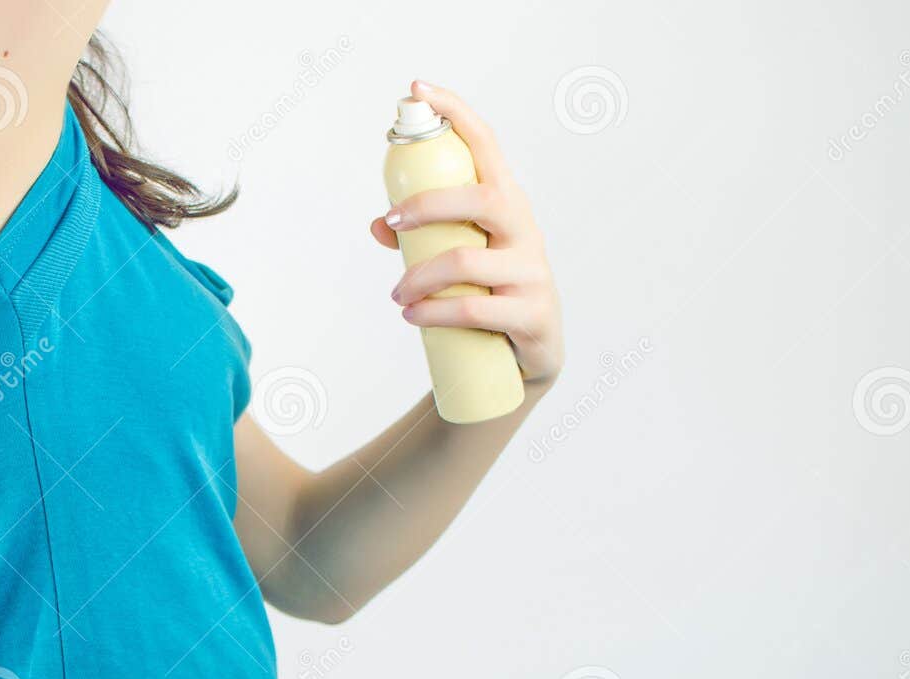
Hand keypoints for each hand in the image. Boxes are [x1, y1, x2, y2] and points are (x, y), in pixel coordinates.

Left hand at [371, 80, 562, 386]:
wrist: (527, 356)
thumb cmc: (489, 294)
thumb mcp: (458, 259)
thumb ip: (420, 239)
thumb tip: (377, 224)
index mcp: (507, 205)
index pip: (487, 146)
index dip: (457, 114)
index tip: (419, 90)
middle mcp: (525, 230)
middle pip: (480, 199)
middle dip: (427, 206)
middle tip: (391, 222)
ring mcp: (532, 272)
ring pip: (468, 261)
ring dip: (419, 276)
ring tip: (397, 295)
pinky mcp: (532, 314)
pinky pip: (475, 309)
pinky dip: (434, 313)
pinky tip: (413, 316)